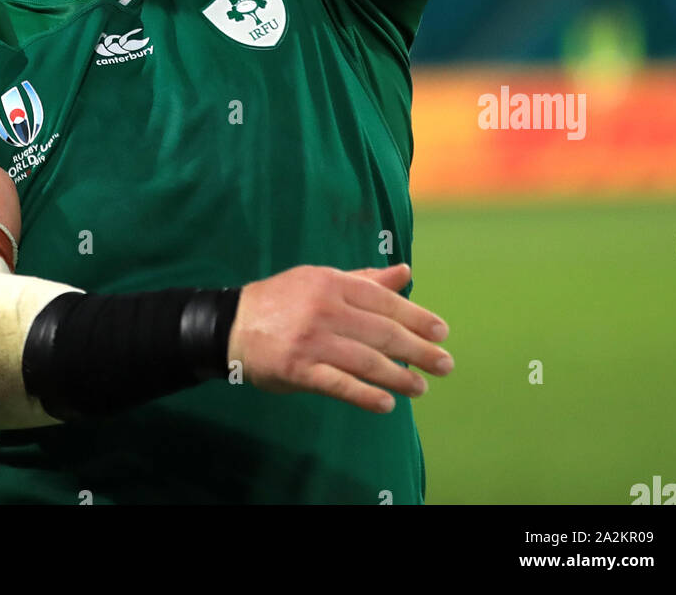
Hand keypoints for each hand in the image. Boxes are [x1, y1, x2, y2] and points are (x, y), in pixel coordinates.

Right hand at [227, 261, 452, 413]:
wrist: (231, 323)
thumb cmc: (283, 300)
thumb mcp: (321, 280)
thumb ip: (364, 280)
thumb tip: (404, 272)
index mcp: (332, 283)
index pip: (384, 301)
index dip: (416, 317)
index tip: (441, 332)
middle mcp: (325, 309)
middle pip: (382, 332)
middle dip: (418, 350)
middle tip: (445, 364)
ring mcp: (312, 340)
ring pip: (366, 361)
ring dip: (399, 377)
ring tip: (421, 387)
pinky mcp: (298, 369)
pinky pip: (339, 385)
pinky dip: (366, 396)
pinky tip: (387, 404)